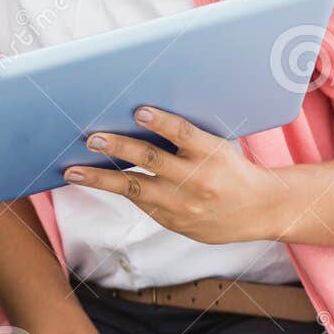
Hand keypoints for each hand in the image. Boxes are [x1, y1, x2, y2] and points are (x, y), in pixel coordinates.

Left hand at [64, 107, 286, 244]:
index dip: (161, 123)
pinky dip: (119, 191)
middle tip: (91, 139)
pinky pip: (141, 203)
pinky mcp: (174, 222)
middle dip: (118, 148)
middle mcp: (197, 179)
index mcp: (211, 153)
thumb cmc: (231, 168)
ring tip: (73, 173)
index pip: (184, 134)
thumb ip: (184, 137)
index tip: (139, 112)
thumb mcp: (217, 146)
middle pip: (152, 160)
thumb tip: (137, 119)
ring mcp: (184, 204)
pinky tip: (96, 182)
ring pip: (136, 188)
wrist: (259, 210)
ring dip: (101, 179)